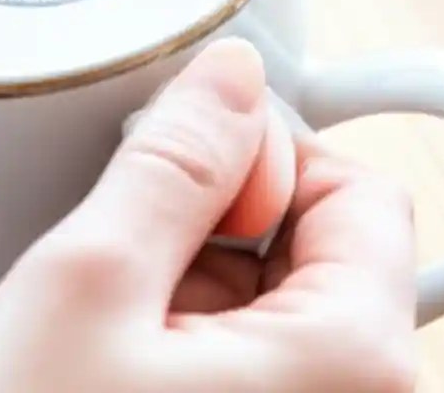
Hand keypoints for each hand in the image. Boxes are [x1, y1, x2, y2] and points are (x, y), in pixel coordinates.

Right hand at [0, 39, 417, 392]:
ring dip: (184, 290)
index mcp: (354, 367)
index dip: (258, 159)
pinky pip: (243, 369)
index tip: (169, 168)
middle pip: (321, 254)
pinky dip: (178, 343)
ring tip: (99, 330)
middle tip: (116, 258)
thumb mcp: (83, 287)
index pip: (360, 191)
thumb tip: (229, 80)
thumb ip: (171, 165)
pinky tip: (104, 366)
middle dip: (213, 229)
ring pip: (271, 312)